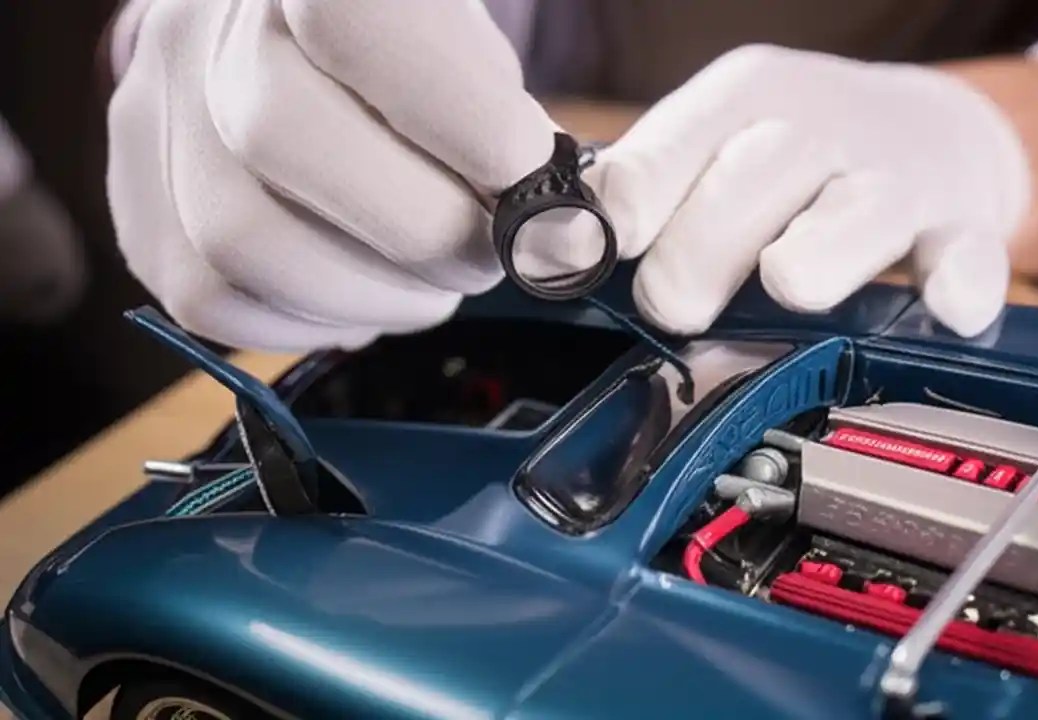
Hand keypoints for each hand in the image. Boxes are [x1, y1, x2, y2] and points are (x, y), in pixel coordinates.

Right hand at [109, 0, 594, 350]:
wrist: (286, 37)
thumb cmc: (409, 41)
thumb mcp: (469, 39)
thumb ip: (503, 112)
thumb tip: (556, 235)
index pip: (358, 24)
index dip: (464, 123)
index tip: (536, 183)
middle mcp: (205, 28)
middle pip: (284, 139)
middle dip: (423, 229)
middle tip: (488, 255)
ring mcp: (157, 113)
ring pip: (239, 237)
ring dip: (371, 292)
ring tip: (435, 286)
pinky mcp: (140, 201)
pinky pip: (208, 296)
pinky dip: (309, 322)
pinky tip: (366, 298)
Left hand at [588, 45, 1032, 336]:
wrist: (928, 132)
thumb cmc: (795, 153)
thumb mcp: (716, 140)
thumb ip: (646, 187)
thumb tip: (556, 246)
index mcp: (747, 96)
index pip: (670, 148)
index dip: (624, 209)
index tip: (591, 256)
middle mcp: (823, 125)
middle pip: (753, 180)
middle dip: (699, 252)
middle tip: (671, 306)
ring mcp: (899, 177)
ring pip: (857, 214)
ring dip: (814, 254)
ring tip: (786, 282)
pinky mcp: (962, 228)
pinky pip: (968, 257)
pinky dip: (959, 282)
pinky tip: (946, 305)